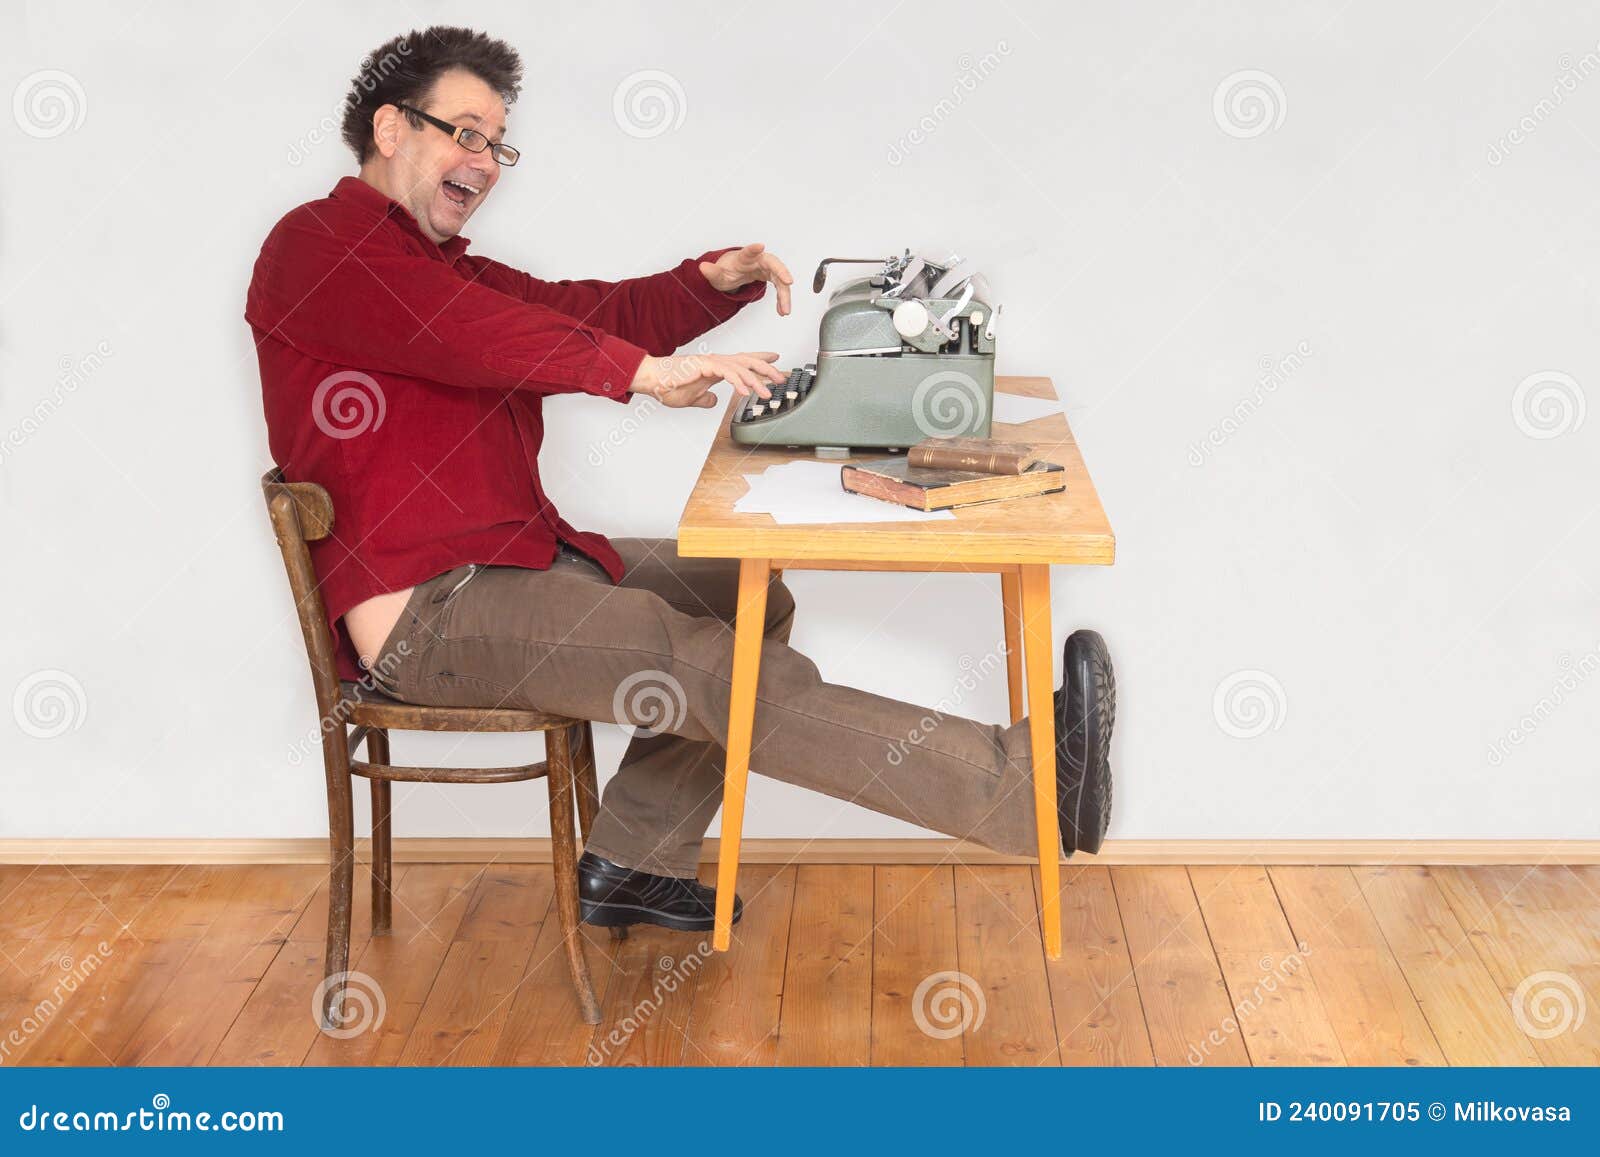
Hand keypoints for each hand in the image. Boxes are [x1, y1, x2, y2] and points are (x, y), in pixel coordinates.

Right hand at [631, 352, 786, 407]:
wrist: (652, 379)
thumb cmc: (667, 386)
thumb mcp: (692, 398)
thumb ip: (705, 399)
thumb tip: (714, 401)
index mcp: (715, 367)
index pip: (742, 361)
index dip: (760, 359)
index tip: (775, 360)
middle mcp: (716, 362)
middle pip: (747, 362)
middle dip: (766, 369)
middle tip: (781, 377)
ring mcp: (711, 362)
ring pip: (741, 368)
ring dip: (756, 380)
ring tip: (766, 392)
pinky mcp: (704, 366)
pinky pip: (726, 373)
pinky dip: (738, 382)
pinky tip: (745, 391)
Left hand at [700, 243, 792, 315]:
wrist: (732, 273)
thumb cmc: (727, 270)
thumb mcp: (717, 274)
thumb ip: (711, 272)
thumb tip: (702, 267)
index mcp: (744, 258)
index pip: (749, 251)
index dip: (754, 249)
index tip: (760, 246)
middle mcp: (758, 260)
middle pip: (773, 264)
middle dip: (782, 272)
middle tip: (788, 282)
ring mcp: (765, 268)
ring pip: (780, 278)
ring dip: (785, 294)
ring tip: (785, 310)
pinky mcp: (770, 276)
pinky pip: (780, 286)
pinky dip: (782, 298)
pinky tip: (781, 310)